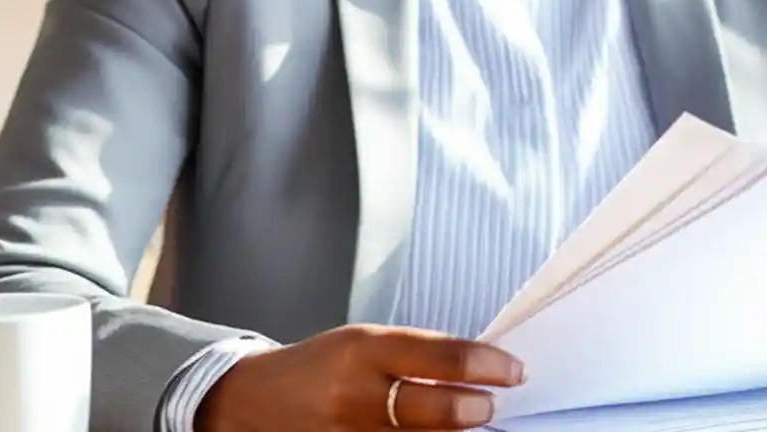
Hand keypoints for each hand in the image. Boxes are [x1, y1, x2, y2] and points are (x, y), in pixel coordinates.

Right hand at [196, 324, 525, 430]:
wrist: (252, 403)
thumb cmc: (318, 367)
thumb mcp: (365, 342)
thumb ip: (417, 354)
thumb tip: (480, 369)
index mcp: (365, 350)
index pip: (442, 357)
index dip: (488, 366)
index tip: (514, 371)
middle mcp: (358, 396)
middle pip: (437, 411)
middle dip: (477, 409)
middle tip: (491, 405)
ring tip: (469, 423)